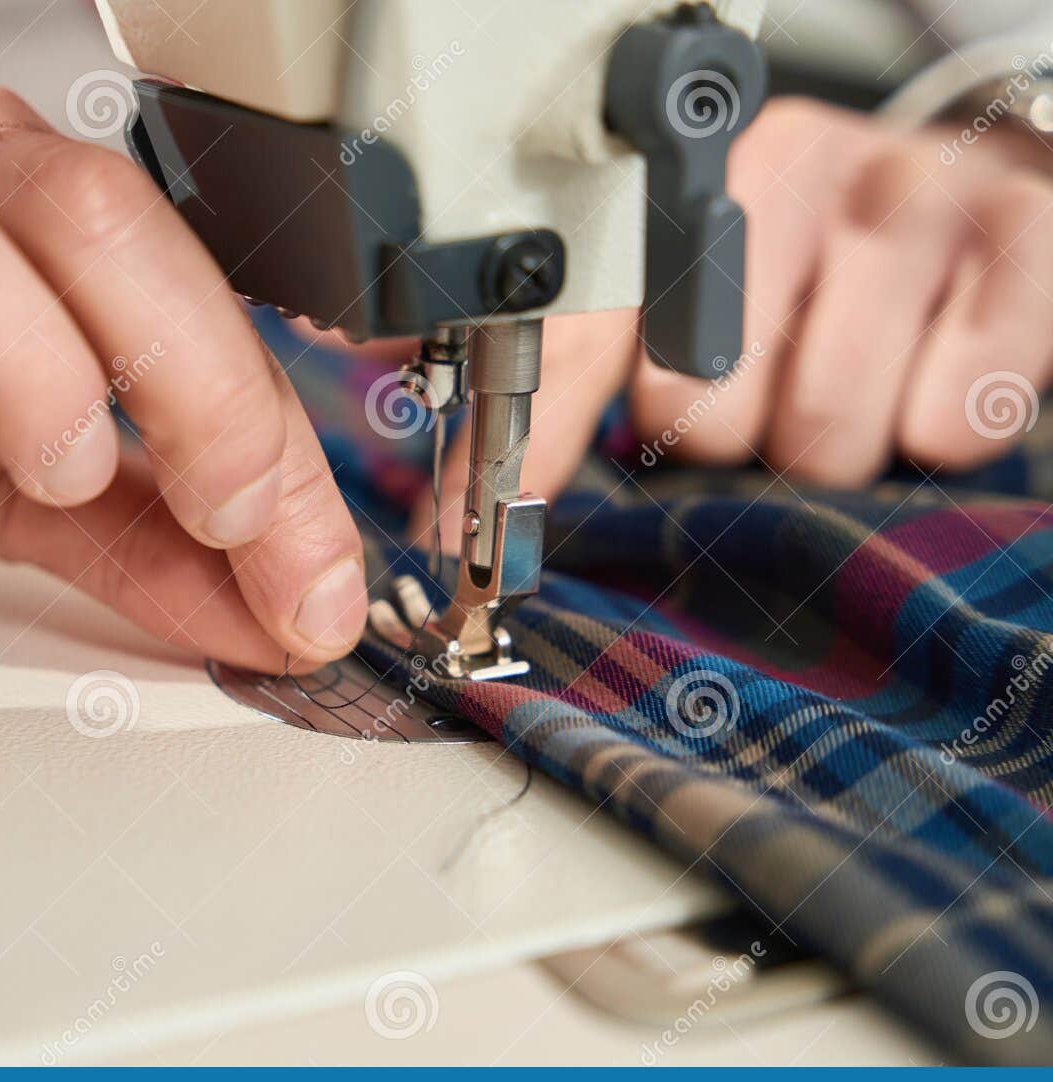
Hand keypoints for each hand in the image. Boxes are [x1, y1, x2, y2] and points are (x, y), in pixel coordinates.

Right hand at [0, 86, 367, 672]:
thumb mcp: (36, 484)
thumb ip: (161, 539)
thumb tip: (294, 612)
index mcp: (17, 207)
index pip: (174, 267)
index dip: (258, 410)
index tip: (299, 553)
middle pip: (67, 202)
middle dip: (179, 362)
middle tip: (216, 503)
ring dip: (7, 352)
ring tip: (55, 471)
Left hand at [424, 96, 1052, 544]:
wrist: (983, 203)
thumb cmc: (816, 274)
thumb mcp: (690, 300)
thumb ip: (577, 376)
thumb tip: (454, 492)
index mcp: (684, 193)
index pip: (579, 341)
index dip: (530, 448)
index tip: (465, 537)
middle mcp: (787, 175)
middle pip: (701, 414)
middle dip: (727, 440)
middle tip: (765, 395)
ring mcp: (906, 204)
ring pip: (820, 436)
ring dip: (826, 449)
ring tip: (842, 380)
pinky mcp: (1018, 246)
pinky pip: (949, 418)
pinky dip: (937, 428)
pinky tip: (926, 378)